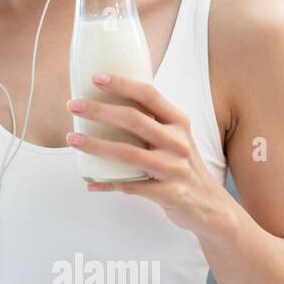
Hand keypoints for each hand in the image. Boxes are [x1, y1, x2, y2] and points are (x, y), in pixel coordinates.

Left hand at [65, 72, 231, 236]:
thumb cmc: (182, 166)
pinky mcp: (169, 194)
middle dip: (99, 110)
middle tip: (73, 105)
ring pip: (128, 153)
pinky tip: (90, 182)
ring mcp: (174, 169)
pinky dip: (108, 184)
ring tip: (72, 139)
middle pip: (133, 120)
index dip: (122, 84)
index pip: (149, 95)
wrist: (210, 206)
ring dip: (95, 146)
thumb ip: (151, 123)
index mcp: (178, 123)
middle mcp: (178, 142)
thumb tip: (106, 107)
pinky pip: (131, 187)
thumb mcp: (175, 139)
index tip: (95, 78)